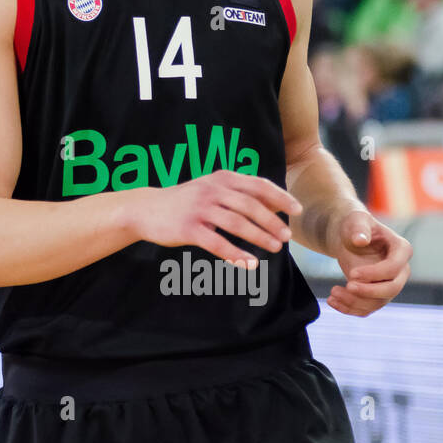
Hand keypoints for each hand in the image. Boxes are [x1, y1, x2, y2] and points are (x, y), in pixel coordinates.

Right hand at [135, 169, 300, 267]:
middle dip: (272, 222)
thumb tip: (275, 203)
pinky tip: (250, 264)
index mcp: (221, 178)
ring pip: (237, 224)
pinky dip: (236, 255)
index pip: (258, 185)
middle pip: (250, 206)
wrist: (146, 209)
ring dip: (259, 237)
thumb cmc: (185, 201)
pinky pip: (217, 244)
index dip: (280, 198)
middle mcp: (212, 190)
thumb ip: (239, 192)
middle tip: (286, 237)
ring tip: (274, 248)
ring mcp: (199, 209)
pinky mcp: (189, 229)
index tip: (296, 211)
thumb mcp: (211, 188)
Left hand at [328, 209, 410, 315]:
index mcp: (401, 249)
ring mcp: (390, 284)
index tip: (352, 274)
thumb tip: (360, 240)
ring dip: (355, 302)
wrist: (348, 237)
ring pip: (378, 302)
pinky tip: (332, 301)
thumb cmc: (355, 225)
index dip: (375, 274)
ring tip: (333, 293)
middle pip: (391, 289)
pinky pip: (367, 308)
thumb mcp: (356, 221)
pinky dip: (350, 308)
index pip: (395, 268)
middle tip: (347, 286)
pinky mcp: (376, 294)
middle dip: (368, 292)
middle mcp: (401, 270)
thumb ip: (359, 228)